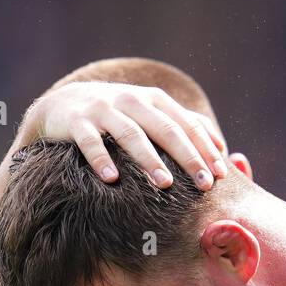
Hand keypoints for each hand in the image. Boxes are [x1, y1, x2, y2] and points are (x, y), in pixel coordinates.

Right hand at [15, 81, 226, 189]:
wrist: (62, 106)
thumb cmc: (118, 117)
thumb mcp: (151, 115)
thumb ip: (185, 127)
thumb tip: (223, 148)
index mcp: (154, 100)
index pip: (186, 124)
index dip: (204, 148)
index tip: (220, 174)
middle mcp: (131, 101)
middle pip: (165, 129)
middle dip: (187, 158)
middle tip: (203, 185)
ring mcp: (103, 110)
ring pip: (131, 135)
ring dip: (149, 160)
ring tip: (164, 184)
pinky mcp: (77, 122)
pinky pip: (91, 142)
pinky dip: (101, 159)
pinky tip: (112, 180)